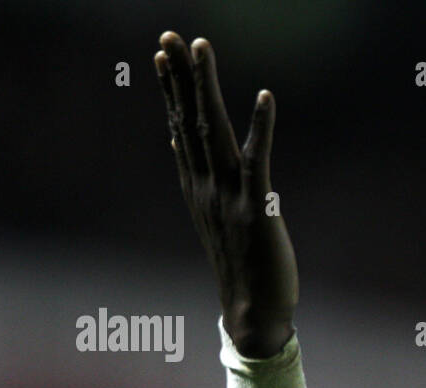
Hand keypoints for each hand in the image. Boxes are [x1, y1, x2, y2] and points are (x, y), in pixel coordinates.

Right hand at [155, 32, 297, 357]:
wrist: (253, 314)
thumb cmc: (241, 265)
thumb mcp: (213, 217)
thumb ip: (197, 177)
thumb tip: (178, 139)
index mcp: (196, 188)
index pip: (179, 128)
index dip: (171, 89)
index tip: (161, 53)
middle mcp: (206, 187)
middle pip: (190, 122)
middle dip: (180, 77)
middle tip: (169, 36)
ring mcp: (229, 198)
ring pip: (215, 133)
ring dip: (208, 89)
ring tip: (202, 48)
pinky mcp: (257, 211)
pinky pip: (258, 162)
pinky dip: (261, 127)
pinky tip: (265, 96)